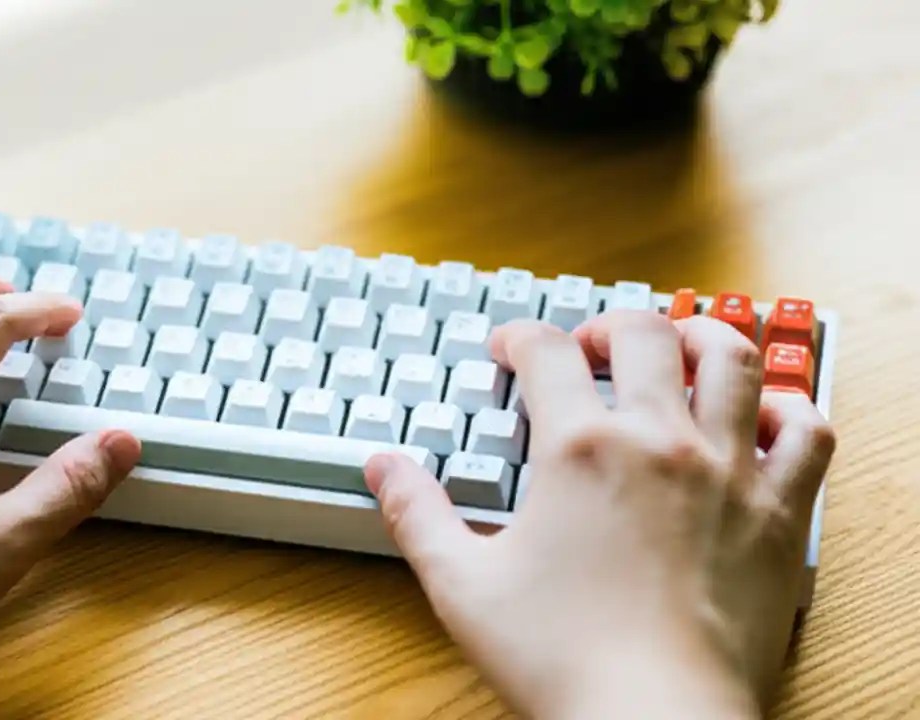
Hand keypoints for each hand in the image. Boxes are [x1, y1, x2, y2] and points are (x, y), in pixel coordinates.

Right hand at [365, 311, 834, 718]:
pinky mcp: (778, 513)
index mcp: (578, 450)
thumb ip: (416, 514)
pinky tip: (762, 416)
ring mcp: (726, 470)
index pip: (545, 351)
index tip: (510, 348)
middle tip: (587, 345)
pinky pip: (807, 433)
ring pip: (730, 360)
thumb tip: (384, 466)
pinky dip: (788, 410)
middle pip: (641, 332)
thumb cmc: (564, 660)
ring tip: (677, 347)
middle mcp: (657, 441)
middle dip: (606, 324)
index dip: (519, 336)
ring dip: (700, 338)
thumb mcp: (462, 585)